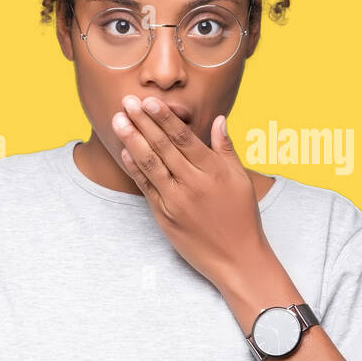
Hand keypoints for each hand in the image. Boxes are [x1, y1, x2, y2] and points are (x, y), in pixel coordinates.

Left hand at [112, 94, 270, 290]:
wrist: (237, 259)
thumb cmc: (243, 217)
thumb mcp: (241, 179)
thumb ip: (226, 148)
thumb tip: (218, 119)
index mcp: (214, 171)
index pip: (184, 138)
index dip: (164, 118)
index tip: (149, 101)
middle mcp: (193, 184)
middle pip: (162, 146)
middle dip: (142, 121)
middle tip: (126, 101)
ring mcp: (176, 201)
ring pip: (150, 164)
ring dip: (131, 139)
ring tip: (118, 120)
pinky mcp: (165, 217)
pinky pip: (146, 188)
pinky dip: (135, 168)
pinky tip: (125, 151)